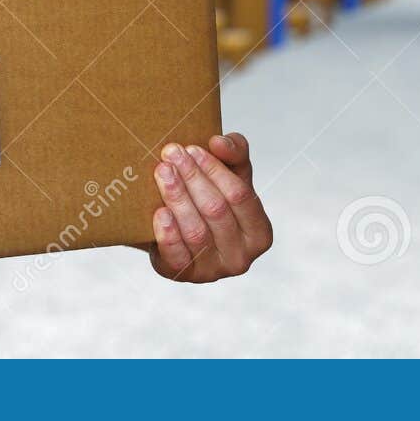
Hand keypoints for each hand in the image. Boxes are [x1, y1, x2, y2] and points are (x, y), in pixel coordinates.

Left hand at [148, 132, 271, 282]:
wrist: (182, 227)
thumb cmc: (214, 197)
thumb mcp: (232, 173)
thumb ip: (235, 152)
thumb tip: (219, 143)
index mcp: (259, 233)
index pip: (240, 196)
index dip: (215, 170)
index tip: (192, 148)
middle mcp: (241, 258)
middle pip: (216, 211)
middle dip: (192, 178)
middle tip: (171, 154)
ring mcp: (214, 272)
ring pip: (196, 231)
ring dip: (177, 198)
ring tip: (162, 172)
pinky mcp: (185, 277)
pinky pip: (177, 257)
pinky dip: (168, 234)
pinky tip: (160, 212)